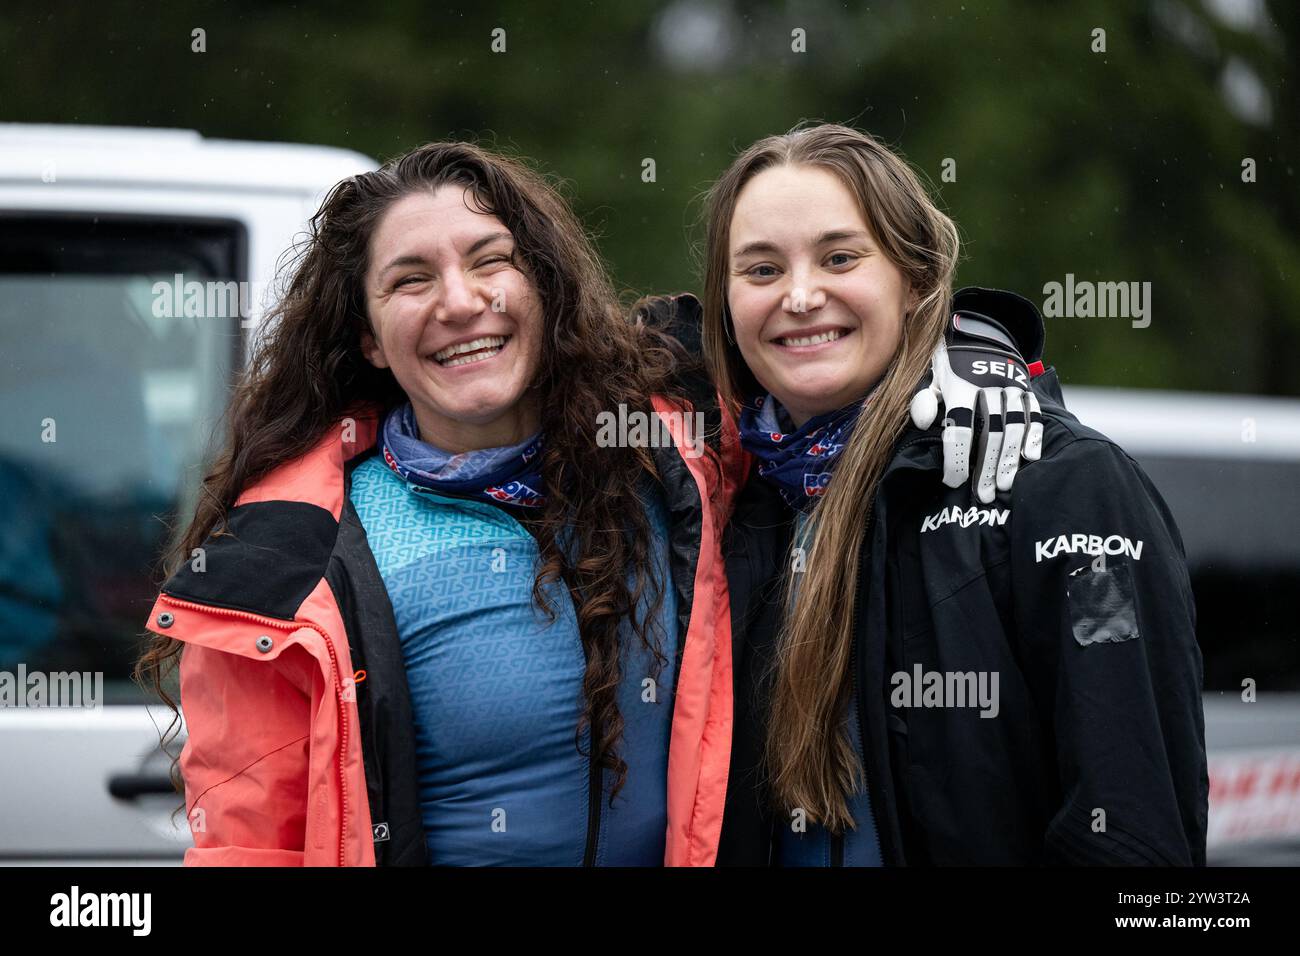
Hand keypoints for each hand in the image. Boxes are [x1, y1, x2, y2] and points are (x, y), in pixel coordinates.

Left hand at [909, 311, 1043, 502]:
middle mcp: (989, 385)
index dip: (956, 456)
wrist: (979, 336)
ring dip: (1010, 458)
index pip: (959, 426)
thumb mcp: (930, 378)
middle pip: (990, 431)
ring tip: (1004, 485)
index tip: (953, 481)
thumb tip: (925, 423)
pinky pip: (1035, 414)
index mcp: (960, 385)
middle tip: (982, 496)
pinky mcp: (1027, 388)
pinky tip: (1029, 457)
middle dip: (986, 466)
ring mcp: (1012, 386)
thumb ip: (924, 400)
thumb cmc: (949, 368)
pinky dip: (1034, 435)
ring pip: (1014, 426)